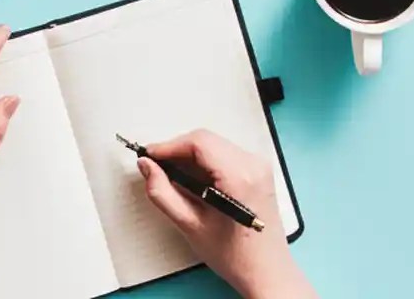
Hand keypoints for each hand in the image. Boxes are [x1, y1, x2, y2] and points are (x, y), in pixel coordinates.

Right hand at [138, 130, 315, 298]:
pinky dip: (204, 162)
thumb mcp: (190, 225)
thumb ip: (163, 193)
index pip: (198, 142)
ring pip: (214, 145)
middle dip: (177, 151)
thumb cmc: (235, 255)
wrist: (266, 271)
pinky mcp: (258, 171)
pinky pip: (225, 154)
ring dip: (190, 156)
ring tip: (173, 177)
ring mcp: (259, 166)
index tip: (149, 155)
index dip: (168, 146)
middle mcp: (253, 165)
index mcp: (240, 177)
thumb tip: (147, 167)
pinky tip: (194, 181)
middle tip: (156, 167)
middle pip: (206, 140)